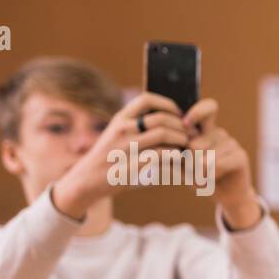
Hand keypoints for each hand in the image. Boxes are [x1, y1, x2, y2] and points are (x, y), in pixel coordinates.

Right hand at [52, 92, 185, 217]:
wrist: (88, 179)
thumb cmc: (110, 157)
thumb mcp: (118, 134)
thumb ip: (138, 125)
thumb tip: (170, 118)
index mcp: (120, 118)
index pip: (147, 99)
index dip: (168, 104)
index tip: (179, 114)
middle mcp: (123, 129)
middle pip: (161, 118)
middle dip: (181, 125)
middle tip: (191, 133)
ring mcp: (127, 147)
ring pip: (164, 134)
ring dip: (181, 139)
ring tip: (186, 145)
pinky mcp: (133, 165)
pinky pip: (162, 155)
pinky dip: (175, 155)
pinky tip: (179, 158)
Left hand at [183, 98, 261, 227]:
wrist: (227, 196)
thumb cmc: (203, 179)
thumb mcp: (184, 168)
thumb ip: (172, 158)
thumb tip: (156, 152)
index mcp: (205, 131)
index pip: (208, 108)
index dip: (197, 112)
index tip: (185, 123)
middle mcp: (219, 133)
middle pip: (196, 143)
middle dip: (190, 163)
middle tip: (194, 173)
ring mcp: (232, 143)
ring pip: (206, 156)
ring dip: (200, 173)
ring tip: (204, 178)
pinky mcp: (240, 155)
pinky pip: (218, 164)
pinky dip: (211, 176)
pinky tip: (214, 179)